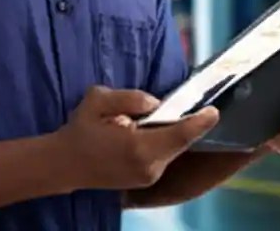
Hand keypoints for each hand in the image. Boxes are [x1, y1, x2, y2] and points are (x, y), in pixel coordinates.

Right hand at [57, 85, 220, 190]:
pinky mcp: (147, 181)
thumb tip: (154, 103)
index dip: (200, 122)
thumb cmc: (80, 131)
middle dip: (182, 124)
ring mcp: (149, 177)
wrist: (65, 165)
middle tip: (172, 107)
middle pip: (180, 142)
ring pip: (172, 150)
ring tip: (145, 122)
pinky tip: (142, 134)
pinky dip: (160, 143)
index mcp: (140, 147)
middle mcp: (150, 166)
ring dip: (168, 134)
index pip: (181, 134)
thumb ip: (130, 98)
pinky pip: (163, 156)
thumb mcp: (97, 100)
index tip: (214, 110)